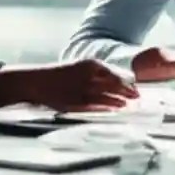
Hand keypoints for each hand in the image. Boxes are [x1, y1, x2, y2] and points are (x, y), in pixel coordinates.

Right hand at [25, 59, 139, 111]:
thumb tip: (119, 80)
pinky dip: (107, 108)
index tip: (136, 87)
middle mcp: (89, 76)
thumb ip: (98, 73)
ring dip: (120, 101)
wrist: (36, 81)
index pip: (116, 74)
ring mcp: (82, 90)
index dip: (127, 82)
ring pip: (107, 96)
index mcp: (91, 65)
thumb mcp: (81, 67)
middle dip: (128, 92)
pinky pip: (96, 106)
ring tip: (128, 105)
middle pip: (115, 85)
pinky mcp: (75, 103)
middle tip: (138, 97)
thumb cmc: (60, 74)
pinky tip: (115, 109)